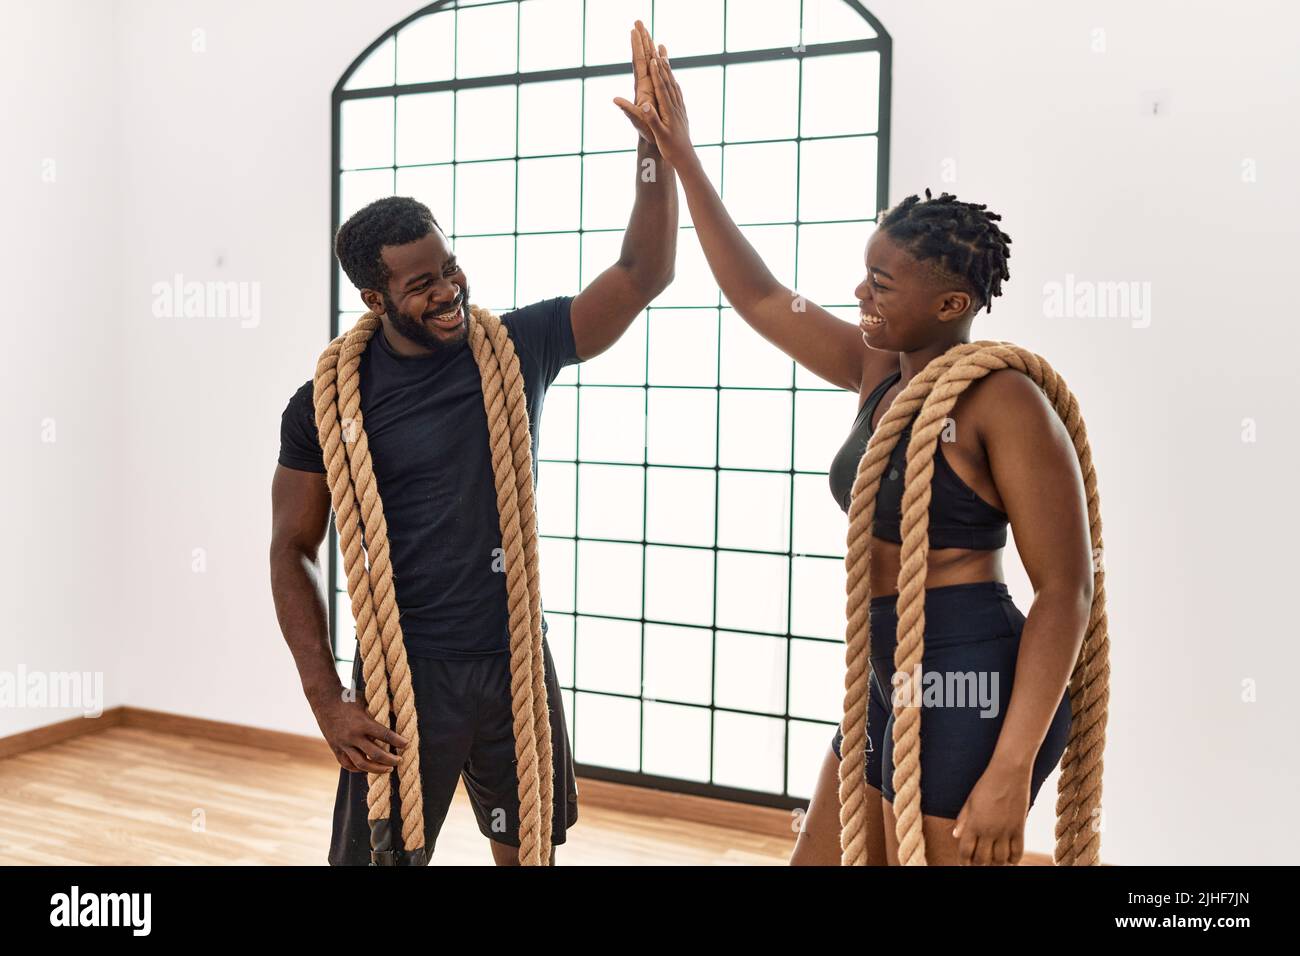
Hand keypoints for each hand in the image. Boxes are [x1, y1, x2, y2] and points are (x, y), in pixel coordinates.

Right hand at [311, 689, 407, 773]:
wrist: (324, 700)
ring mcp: (343, 744)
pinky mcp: (335, 748)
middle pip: (376, 754)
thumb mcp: (366, 699)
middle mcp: (353, 736)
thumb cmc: (348, 697)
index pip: (385, 735)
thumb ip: (383, 706)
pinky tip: (368, 768)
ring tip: (388, 769)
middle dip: (390, 759)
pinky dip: (358, 768)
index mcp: (363, 723)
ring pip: (361, 763)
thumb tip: (399, 709)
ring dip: (376, 769)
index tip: (407, 744)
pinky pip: (347, 764)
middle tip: (400, 760)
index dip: (398, 741)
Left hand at [612, 19, 657, 143]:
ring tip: (648, 30)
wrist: (651, 139)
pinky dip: (660, 59)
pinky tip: (661, 52)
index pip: (639, 62)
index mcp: (642, 87)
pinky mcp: (656, 90)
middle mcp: (645, 84)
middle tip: (639, 21)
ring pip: (650, 62)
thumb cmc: (645, 131)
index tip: (634, 30)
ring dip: (649, 46)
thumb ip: (627, 110)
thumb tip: (615, 100)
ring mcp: (651, 86)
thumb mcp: (636, 120)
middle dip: (641, 40)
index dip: (637, 47)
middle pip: (643, 57)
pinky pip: (659, 70)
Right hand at [639, 45, 694, 168]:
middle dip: (663, 66)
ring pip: (674, 86)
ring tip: (664, 59)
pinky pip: (677, 94)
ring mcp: (680, 109)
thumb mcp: (659, 134)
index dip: (657, 73)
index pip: (662, 88)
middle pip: (669, 82)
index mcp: (669, 111)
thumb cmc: (670, 148)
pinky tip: (673, 80)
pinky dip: (673, 83)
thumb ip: (652, 119)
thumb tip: (644, 105)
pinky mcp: (682, 113)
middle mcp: (676, 107)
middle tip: (658, 51)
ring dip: (669, 71)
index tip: (653, 59)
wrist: (685, 158)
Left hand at [951, 762, 1031, 864]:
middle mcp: (988, 830)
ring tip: (993, 864)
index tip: (964, 864)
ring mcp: (1005, 830)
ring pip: (1000, 859)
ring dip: (996, 864)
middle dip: (979, 865)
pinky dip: (1014, 859)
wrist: (1009, 772)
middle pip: (982, 860)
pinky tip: (1010, 860)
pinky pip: (1018, 851)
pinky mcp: (1020, 828)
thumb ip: (963, 819)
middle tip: (978, 865)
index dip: (964, 862)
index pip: (965, 851)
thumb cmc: (986, 784)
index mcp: (973, 823)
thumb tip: (956, 835)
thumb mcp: (970, 800)